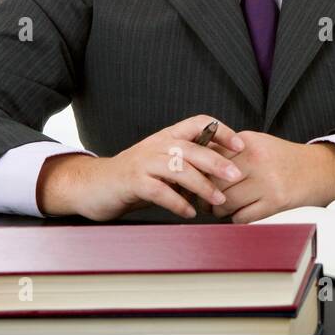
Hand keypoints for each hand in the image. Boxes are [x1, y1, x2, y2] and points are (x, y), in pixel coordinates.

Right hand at [37, 115, 245, 220]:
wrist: (94, 185)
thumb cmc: (135, 177)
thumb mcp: (164, 164)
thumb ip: (189, 164)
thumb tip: (225, 172)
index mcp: (168, 136)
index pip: (199, 122)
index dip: (222, 131)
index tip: (241, 146)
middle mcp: (157, 145)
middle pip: (193, 148)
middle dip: (218, 162)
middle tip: (236, 176)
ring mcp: (144, 162)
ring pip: (179, 169)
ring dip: (202, 186)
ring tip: (218, 201)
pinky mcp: (133, 181)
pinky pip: (160, 191)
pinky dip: (178, 202)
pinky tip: (190, 212)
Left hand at [206, 131, 334, 222]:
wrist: (320, 170)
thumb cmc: (285, 160)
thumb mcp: (258, 145)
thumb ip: (230, 152)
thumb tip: (198, 168)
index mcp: (249, 142)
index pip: (210, 161)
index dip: (200, 175)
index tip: (197, 184)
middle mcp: (256, 160)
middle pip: (214, 183)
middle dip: (207, 197)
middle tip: (207, 202)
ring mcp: (267, 181)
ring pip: (224, 203)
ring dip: (220, 210)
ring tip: (225, 208)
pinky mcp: (275, 202)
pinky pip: (241, 218)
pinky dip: (237, 219)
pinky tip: (244, 213)